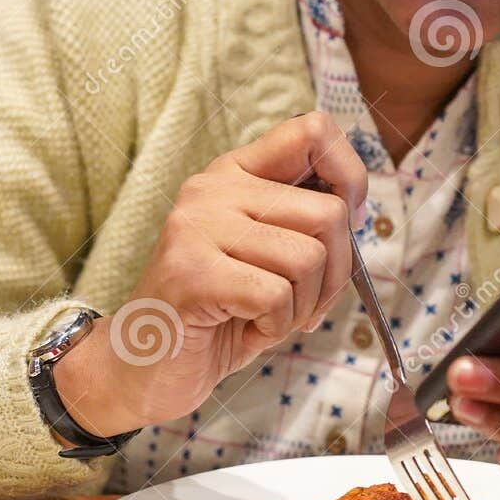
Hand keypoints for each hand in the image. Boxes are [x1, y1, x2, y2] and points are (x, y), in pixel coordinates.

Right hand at [56, 112, 367, 437]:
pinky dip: (278, 325)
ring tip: (268, 316)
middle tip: (305, 304)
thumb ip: (304, 223)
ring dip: (304, 305)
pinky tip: (248, 327)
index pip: (313, 131)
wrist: (145, 368)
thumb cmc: (217, 316)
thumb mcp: (267, 257)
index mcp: (235, 174)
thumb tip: (355, 210)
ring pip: (309, 257)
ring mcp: (196, 227)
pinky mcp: (191, 272)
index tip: (346, 223)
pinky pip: (277, 295)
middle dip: (338, 273)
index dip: (350, 176)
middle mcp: (212, 189)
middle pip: (328, 213)